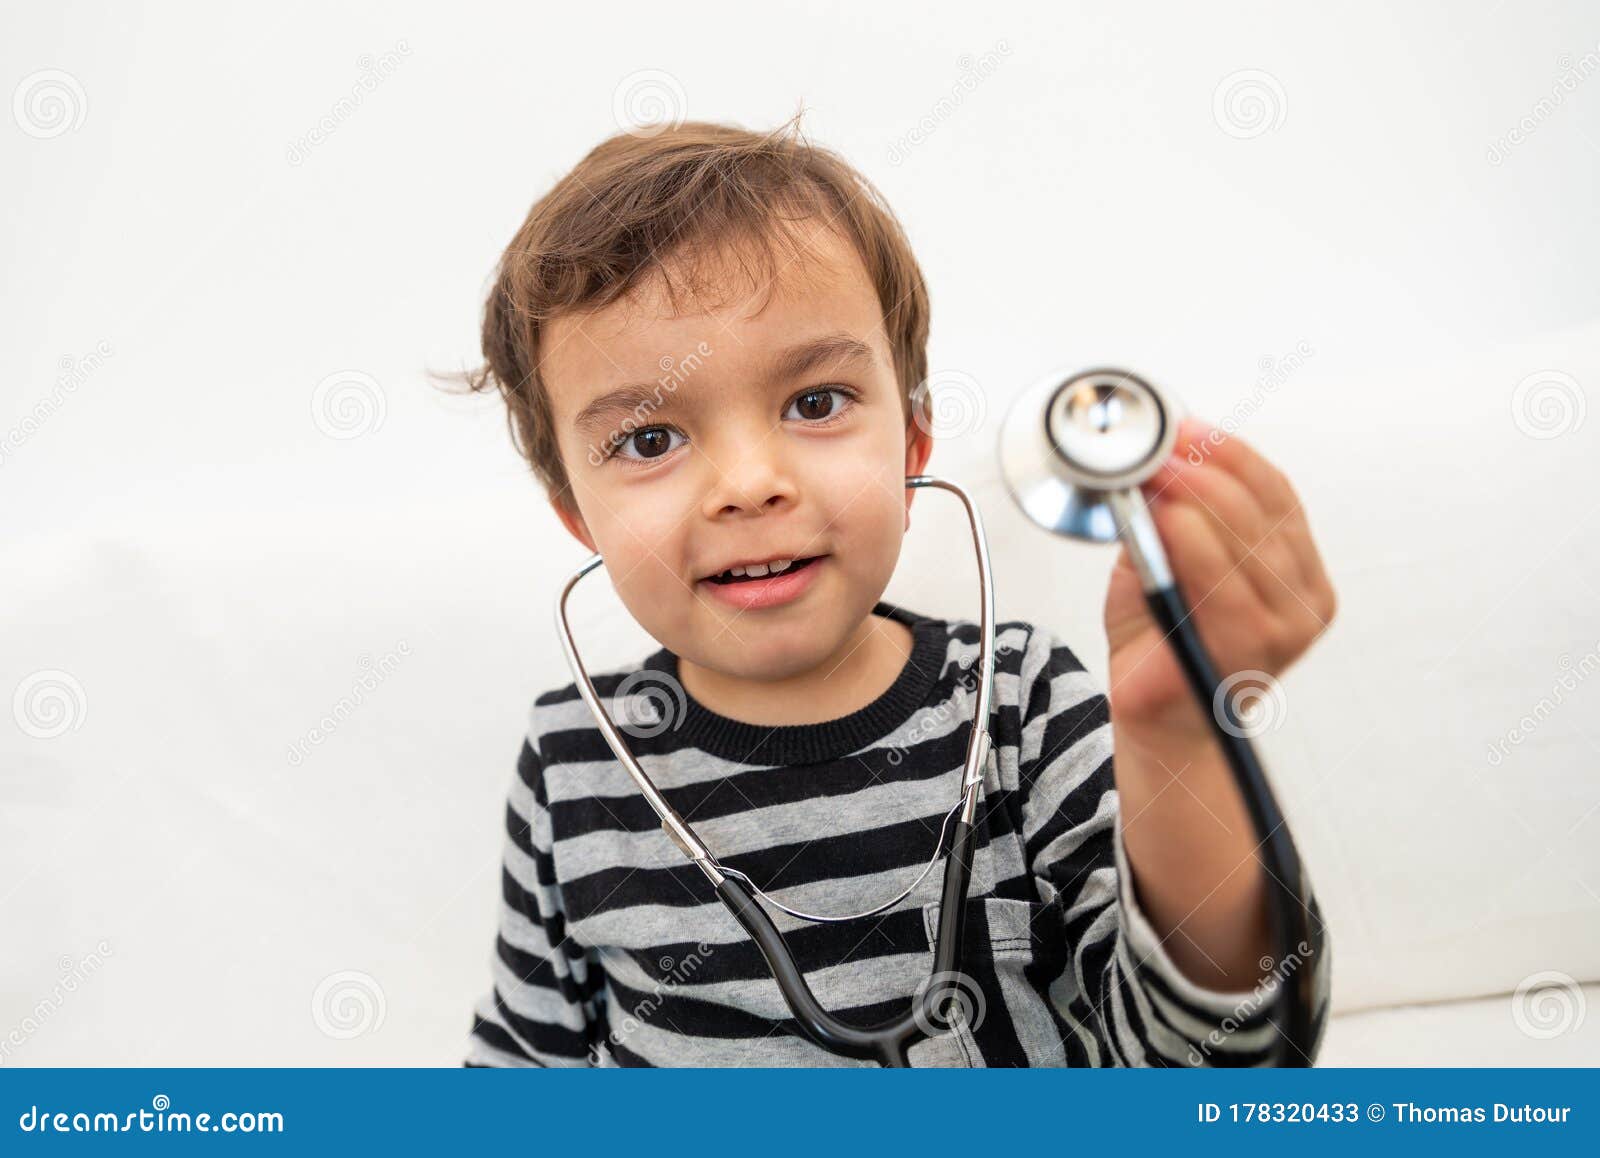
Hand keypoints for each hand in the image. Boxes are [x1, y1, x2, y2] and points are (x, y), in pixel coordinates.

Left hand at [1104, 418, 1337, 746]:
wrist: (1160, 716)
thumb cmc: (1163, 639)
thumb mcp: (1166, 560)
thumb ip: (1170, 516)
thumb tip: (1153, 460)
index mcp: (1297, 567)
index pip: (1276, 494)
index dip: (1232, 454)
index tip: (1186, 429)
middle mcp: (1304, 597)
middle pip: (1262, 513)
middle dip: (1207, 470)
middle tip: (1161, 449)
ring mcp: (1286, 628)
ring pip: (1248, 544)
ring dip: (1198, 500)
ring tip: (1157, 474)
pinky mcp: (1255, 653)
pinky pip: (1227, 590)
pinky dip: (1196, 548)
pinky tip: (1168, 520)